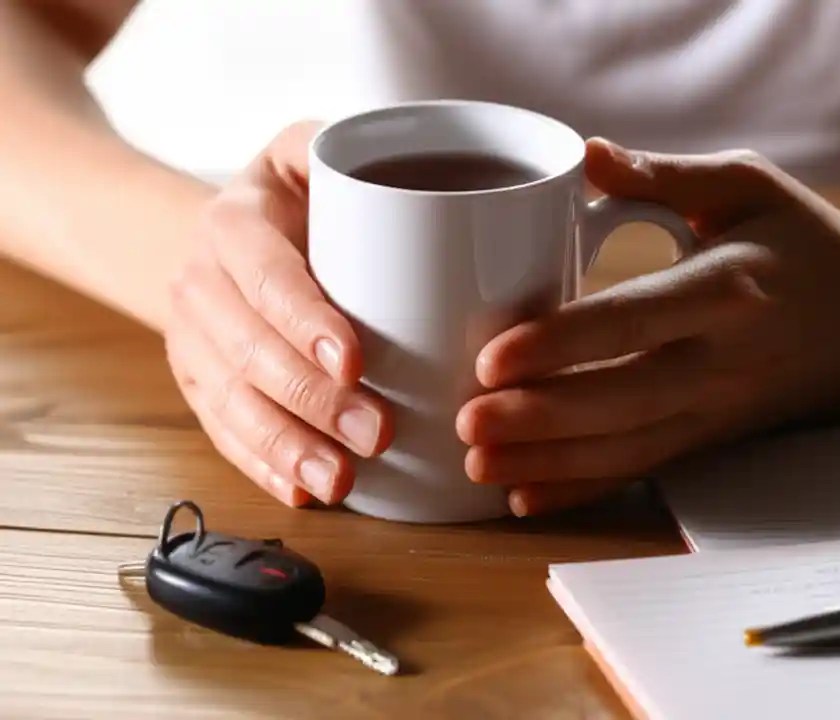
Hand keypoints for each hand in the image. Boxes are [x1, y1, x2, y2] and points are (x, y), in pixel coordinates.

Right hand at [166, 123, 392, 506]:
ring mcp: (193, 341)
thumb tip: (394, 160)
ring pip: (233, 402)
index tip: (355, 361)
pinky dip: (262, 465)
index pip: (267, 277)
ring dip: (288, 446)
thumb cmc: (292, 197)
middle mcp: (200, 284)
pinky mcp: (197, 383)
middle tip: (375, 432)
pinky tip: (302, 490)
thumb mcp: (304, 152)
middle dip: (313, 400)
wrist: (225, 236)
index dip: (306, 322)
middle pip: (252, 351)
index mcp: (231, 225)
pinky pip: (222, 432)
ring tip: (341, 480)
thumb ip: (340, 145)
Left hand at [458, 139, 839, 515]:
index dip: (564, 343)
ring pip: (631, 447)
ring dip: (553, 462)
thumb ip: (666, 172)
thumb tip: (586, 154)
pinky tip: (529, 496)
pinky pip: (646, 470)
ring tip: (479, 466)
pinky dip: (587, 488)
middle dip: (543, 417)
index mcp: (730, 288)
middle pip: (627, 399)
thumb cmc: (804, 241)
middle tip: (467, 421)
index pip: (638, 319)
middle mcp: (726, 359)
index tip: (495, 355)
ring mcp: (721, 408)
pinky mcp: (715, 436)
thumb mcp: (749, 185)